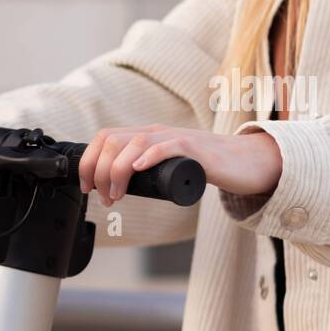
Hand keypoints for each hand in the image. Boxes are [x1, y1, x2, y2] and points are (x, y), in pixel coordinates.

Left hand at [79, 124, 282, 206]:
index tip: (87, 187)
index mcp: (145, 136)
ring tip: (116, 196)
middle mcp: (156, 133)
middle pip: (113, 141)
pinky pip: (167, 146)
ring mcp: (175, 138)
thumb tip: (115, 188)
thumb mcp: (164, 167)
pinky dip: (148, 156)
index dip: (89, 162)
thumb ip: (144, 171)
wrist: (242, 163)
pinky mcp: (195, 149)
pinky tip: (138, 169)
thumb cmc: (202, 167)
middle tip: (103, 197)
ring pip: (134, 143)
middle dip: (98, 171)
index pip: (105, 138)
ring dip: (117, 172)